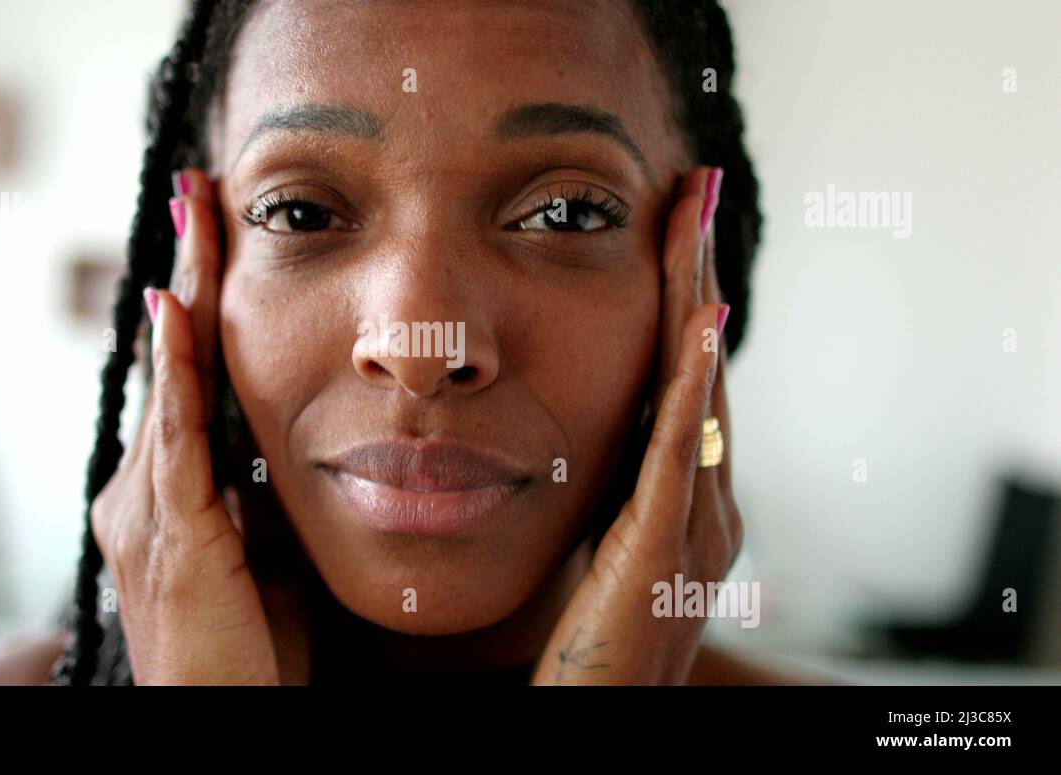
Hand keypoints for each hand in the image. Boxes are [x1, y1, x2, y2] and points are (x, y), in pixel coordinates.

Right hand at [88, 168, 280, 683]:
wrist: (228, 721)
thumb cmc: (251, 646)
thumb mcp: (261, 551)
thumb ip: (258, 492)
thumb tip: (285, 439)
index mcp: (164, 494)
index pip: (185, 377)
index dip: (197, 303)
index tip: (213, 233)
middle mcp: (138, 492)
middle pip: (170, 361)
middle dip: (186, 273)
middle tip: (198, 190)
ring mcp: (143, 513)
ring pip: (170, 382)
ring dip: (185, 294)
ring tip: (195, 215)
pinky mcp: (170, 539)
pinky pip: (175, 440)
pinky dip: (176, 372)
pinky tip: (177, 310)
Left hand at [532, 166, 742, 684]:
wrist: (596, 711)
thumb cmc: (590, 642)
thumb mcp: (604, 544)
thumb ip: (605, 488)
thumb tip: (578, 432)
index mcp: (687, 496)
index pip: (685, 376)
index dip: (681, 298)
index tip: (671, 222)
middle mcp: (707, 503)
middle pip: (701, 367)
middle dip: (697, 276)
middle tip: (693, 190)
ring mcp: (696, 526)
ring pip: (699, 391)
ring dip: (696, 302)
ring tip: (693, 222)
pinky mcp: (664, 552)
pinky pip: (680, 455)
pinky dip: (692, 385)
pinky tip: (698, 324)